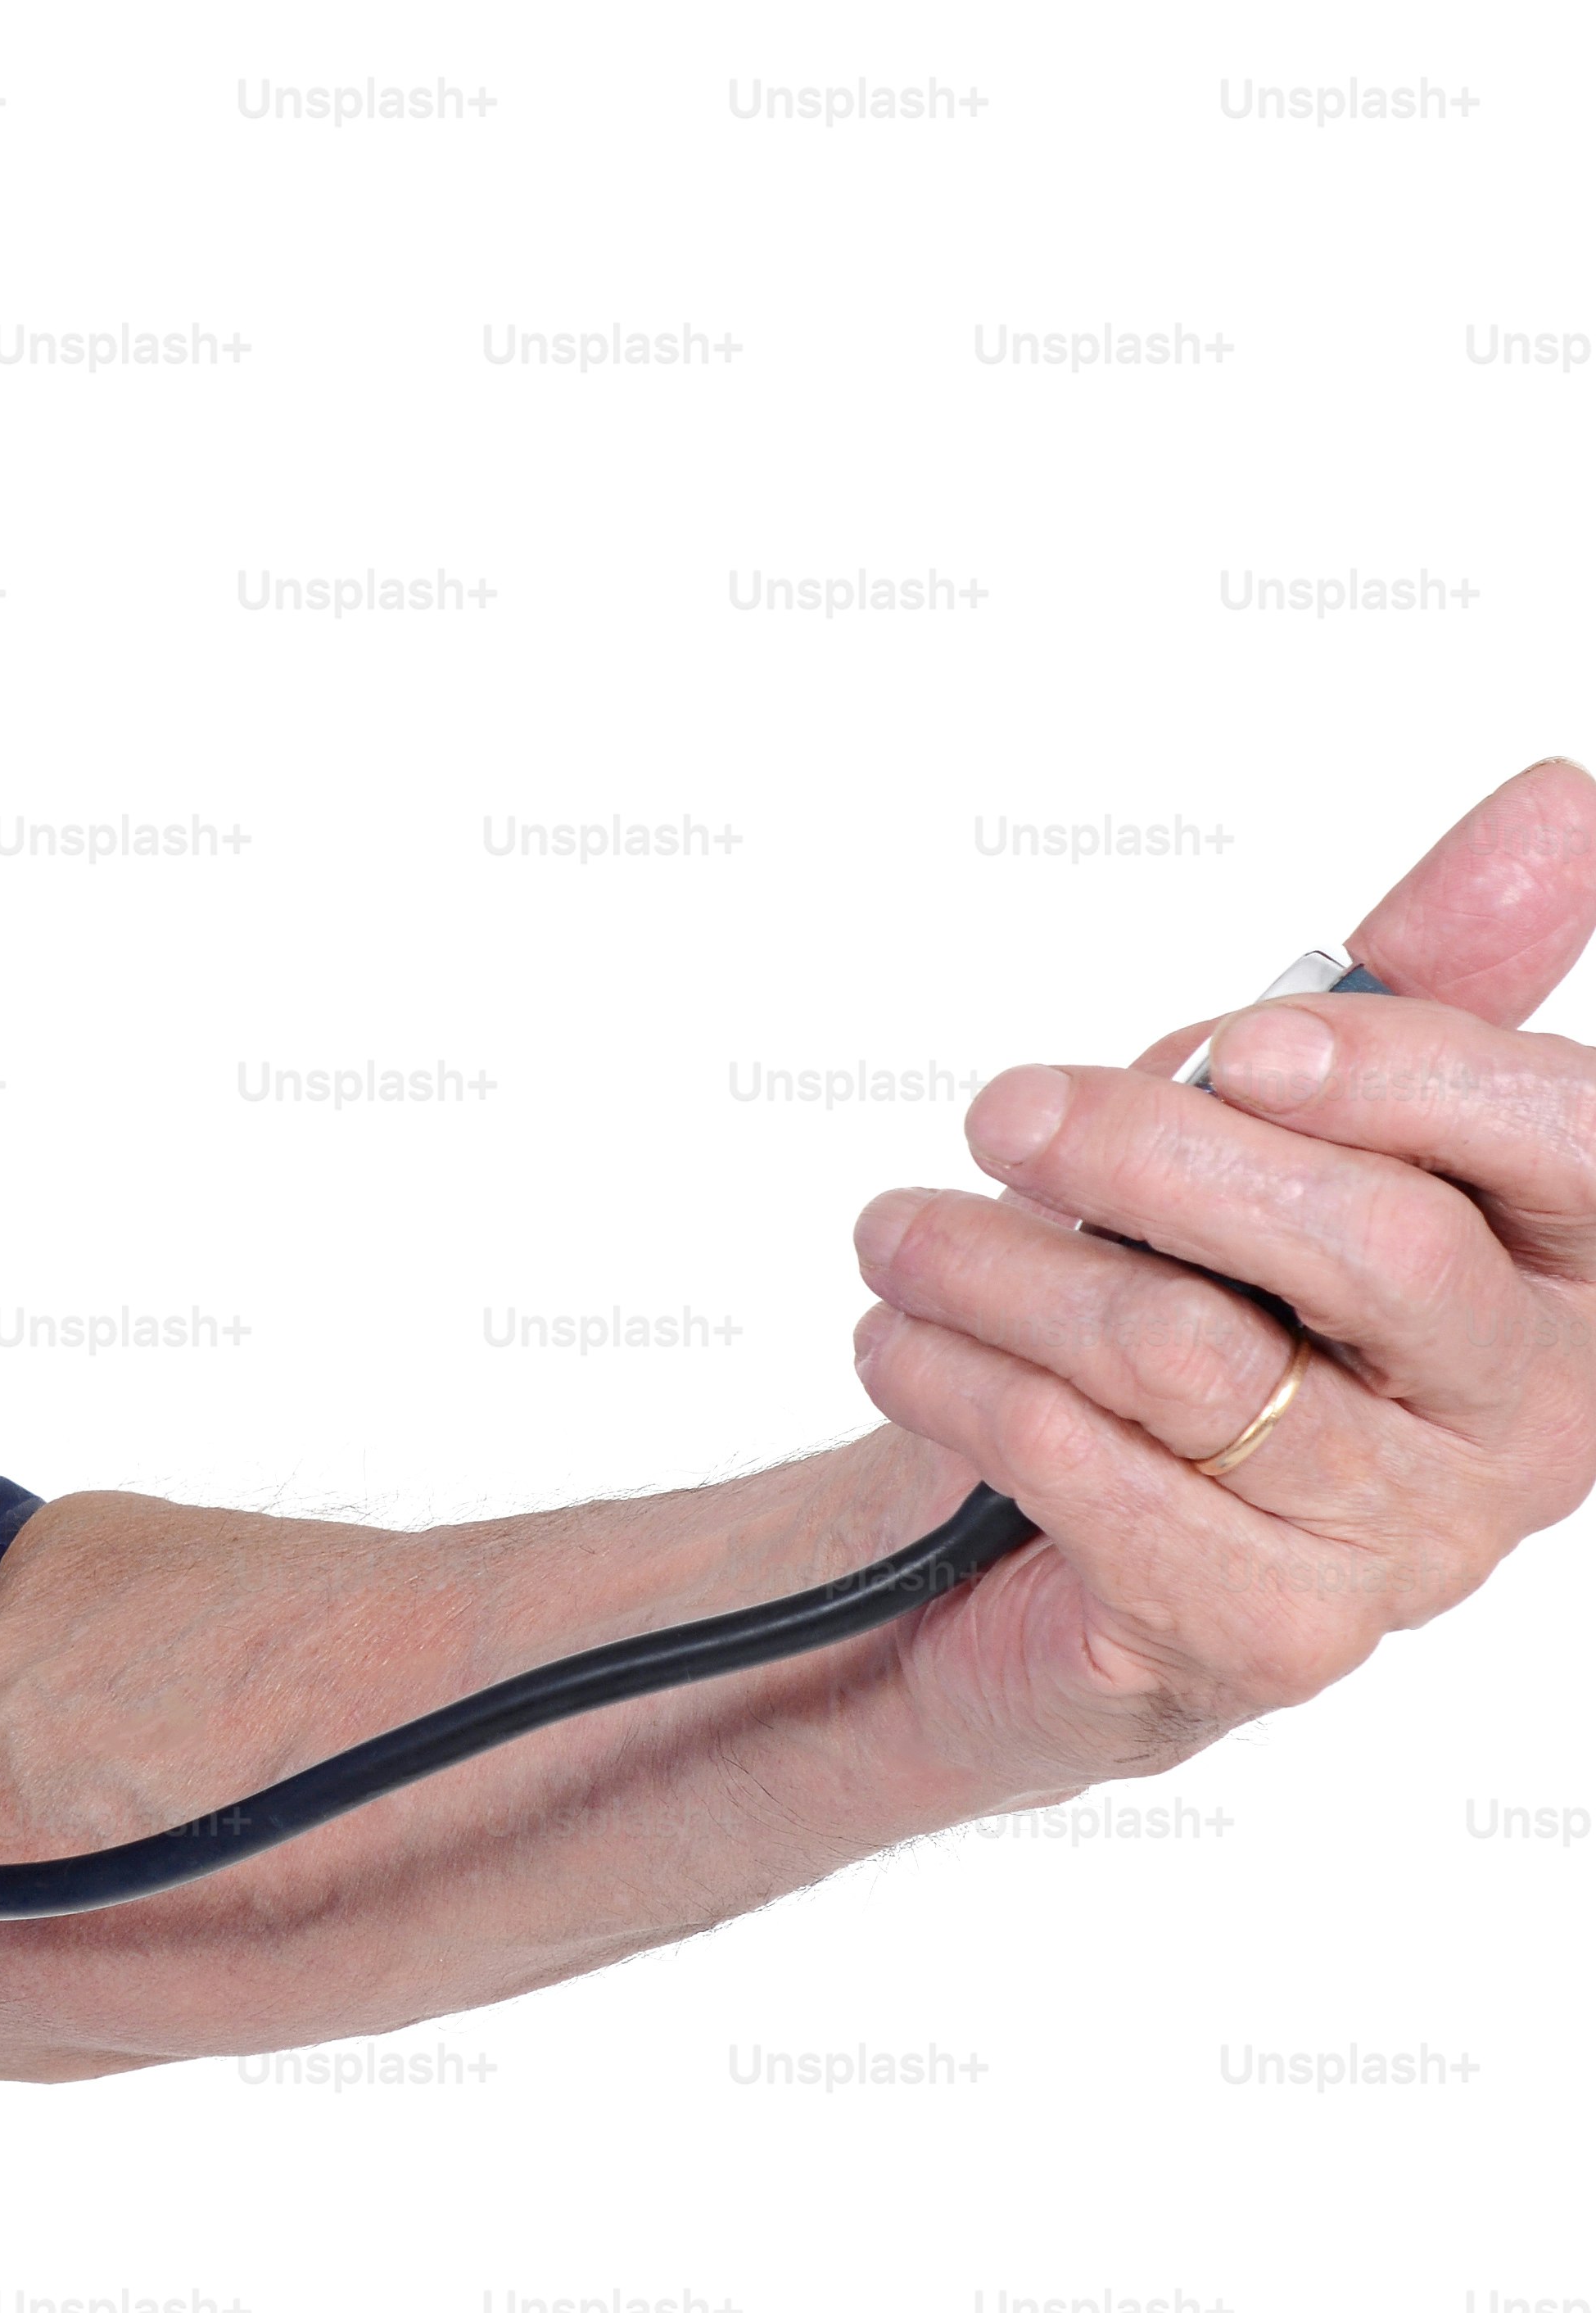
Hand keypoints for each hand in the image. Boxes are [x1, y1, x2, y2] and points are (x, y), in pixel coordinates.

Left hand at [848, 756, 1595, 1783]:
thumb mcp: (1287, 1108)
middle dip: (1153, 1154)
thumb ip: (1416, 969)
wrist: (1024, 1524)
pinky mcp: (1267, 1634)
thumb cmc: (1182, 1282)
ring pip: (1194, 1357)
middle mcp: (1526, 1417)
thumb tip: (1560, 800)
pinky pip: (1104, 1481)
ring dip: (1000, 1269)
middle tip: (1001, 1114)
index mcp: (1564, 1266)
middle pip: (1375, 1247)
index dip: (1403, 1076)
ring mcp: (1408, 1544)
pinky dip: (965, 1387)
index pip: (1564, 1140)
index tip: (1235, 1044)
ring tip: (902, 1235)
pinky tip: (904, 1344)